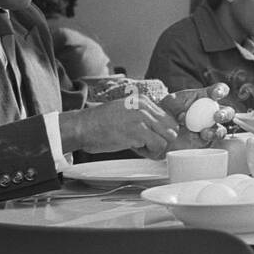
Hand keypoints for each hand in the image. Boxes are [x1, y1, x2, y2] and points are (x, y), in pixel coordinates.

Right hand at [60, 97, 178, 159]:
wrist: (82, 127)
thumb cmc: (101, 124)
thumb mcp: (127, 113)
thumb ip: (144, 119)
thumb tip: (162, 133)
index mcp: (144, 101)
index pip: (169, 118)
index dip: (162, 133)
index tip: (151, 139)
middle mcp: (145, 106)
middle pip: (172, 128)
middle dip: (162, 140)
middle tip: (146, 145)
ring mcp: (142, 117)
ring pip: (168, 137)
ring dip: (156, 147)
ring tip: (140, 146)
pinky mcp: (138, 130)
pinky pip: (158, 146)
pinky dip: (150, 152)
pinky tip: (136, 149)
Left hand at [155, 83, 233, 152]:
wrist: (161, 127)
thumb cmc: (167, 110)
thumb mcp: (169, 102)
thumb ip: (176, 105)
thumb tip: (183, 116)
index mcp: (205, 97)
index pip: (219, 90)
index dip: (221, 91)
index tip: (216, 94)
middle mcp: (211, 112)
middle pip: (228, 112)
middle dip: (225, 114)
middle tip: (217, 116)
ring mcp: (210, 127)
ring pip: (222, 129)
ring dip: (218, 130)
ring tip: (206, 132)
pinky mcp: (206, 139)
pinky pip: (212, 140)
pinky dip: (208, 138)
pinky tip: (199, 136)